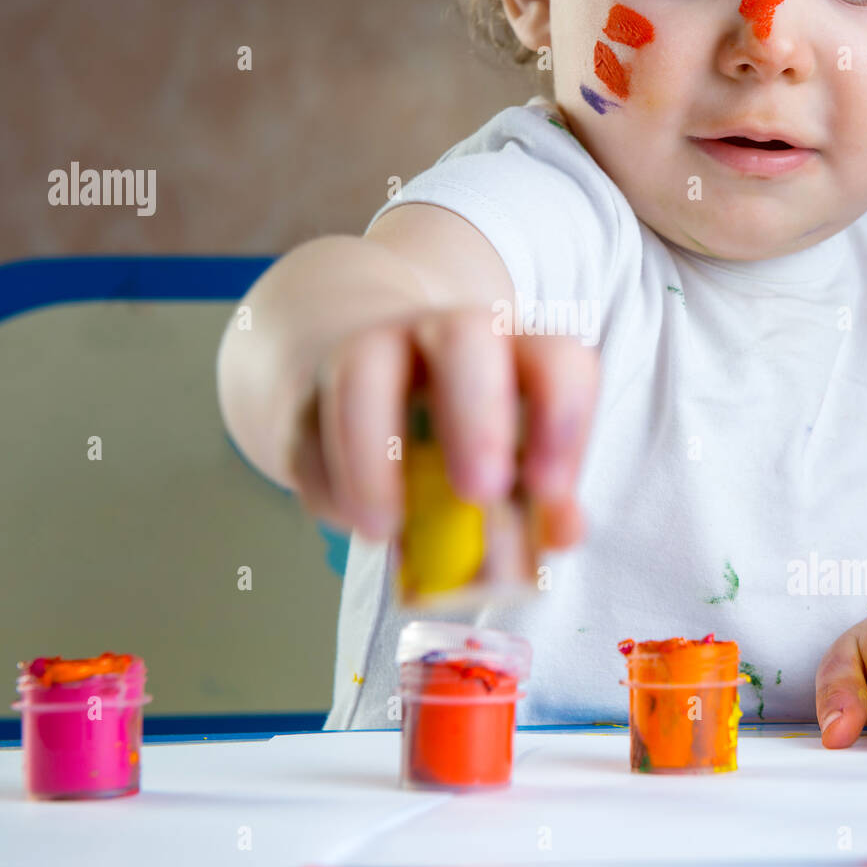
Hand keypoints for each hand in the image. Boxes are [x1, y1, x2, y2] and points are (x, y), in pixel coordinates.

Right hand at [286, 305, 599, 555]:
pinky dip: (329, 486)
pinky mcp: (304, 388)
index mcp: (510, 347)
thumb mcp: (504, 440)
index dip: (562, 422)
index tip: (550, 491)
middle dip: (476, 418)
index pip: (555, 360)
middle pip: (464, 338)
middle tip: (481, 491)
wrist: (337, 336)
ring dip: (372, 457)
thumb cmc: (443, 407)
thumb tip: (562, 531)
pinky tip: (352, 519)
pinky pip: (309, 433)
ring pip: (362, 374)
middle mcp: (441, 334)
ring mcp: (365, 349)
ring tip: (385, 527)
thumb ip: (538, 489)